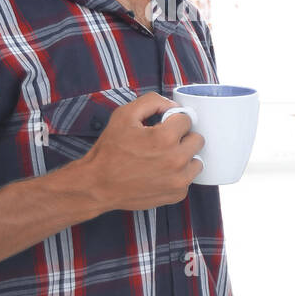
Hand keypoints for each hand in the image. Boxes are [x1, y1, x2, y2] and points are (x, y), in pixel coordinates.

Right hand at [79, 92, 204, 210]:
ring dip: (184, 157)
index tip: (161, 127)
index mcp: (165, 138)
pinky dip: (178, 175)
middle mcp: (177, 160)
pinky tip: (160, 173)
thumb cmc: (109, 151)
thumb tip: (173, 105)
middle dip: (182, 138)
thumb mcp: (123, 115)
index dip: (172, 121)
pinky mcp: (178, 193)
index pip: (186, 120)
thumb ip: (151, 102)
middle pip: (197, 139)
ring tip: (162, 158)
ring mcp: (179, 179)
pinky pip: (188, 178)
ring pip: (197, 160)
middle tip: (163, 142)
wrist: (97, 185)